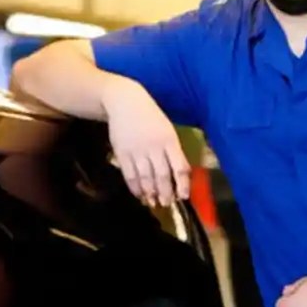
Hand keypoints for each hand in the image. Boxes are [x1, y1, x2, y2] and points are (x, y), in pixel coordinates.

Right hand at [101, 75, 190, 206]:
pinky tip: (139, 194)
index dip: (183, 184)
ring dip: (150, 193)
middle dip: (165, 193)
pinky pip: (129, 175)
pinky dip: (135, 187)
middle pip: (162, 176)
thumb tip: (179, 175)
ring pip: (145, 178)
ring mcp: (137, 151)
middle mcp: (154, 147)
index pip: (179, 167)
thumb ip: (173, 151)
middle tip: (167, 204)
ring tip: (153, 202)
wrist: (124, 102)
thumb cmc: (151, 116)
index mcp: (169, 140)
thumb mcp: (168, 130)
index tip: (183, 196)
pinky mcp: (122, 153)